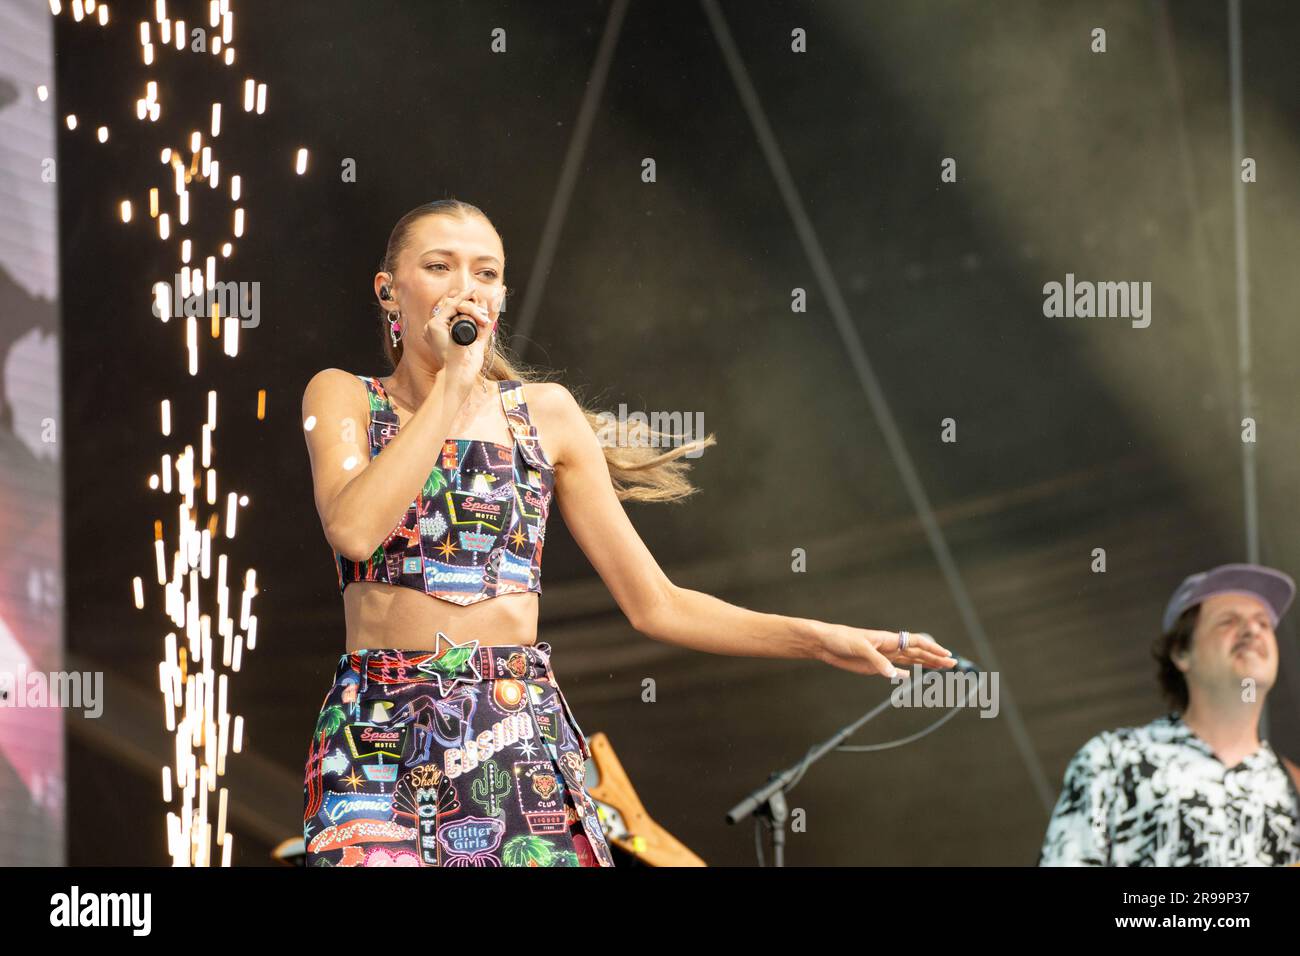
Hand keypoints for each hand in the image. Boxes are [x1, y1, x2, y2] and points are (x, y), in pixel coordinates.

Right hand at [423, 286, 500, 394]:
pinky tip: (473, 296)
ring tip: (484, 321)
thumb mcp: (479, 339)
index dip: (467, 301)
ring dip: (474, 310)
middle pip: (456, 306)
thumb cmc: (468, 363)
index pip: (454, 310)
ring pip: (456, 306)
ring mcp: (432, 326)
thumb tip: (494, 307)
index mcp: (441, 332)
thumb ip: (483, 325)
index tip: (478, 293)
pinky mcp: (435, 325)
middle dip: (474, 308)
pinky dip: (467, 305)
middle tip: (486, 318)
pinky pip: (453, 307)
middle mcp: (434, 328)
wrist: (461, 374)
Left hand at [814, 623, 955, 678]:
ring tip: (940, 667)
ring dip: (925, 664)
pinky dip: (903, 673)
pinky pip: (893, 670)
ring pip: (909, 661)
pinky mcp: (874, 666)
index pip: (916, 642)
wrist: (825, 643)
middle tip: (952, 663)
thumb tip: (895, 676)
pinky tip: (910, 677)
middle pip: (917, 652)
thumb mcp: (860, 648)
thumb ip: (878, 662)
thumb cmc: (841, 638)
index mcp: (888, 639)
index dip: (932, 648)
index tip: (946, 654)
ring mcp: (883, 657)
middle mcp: (889, 647)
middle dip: (935, 657)